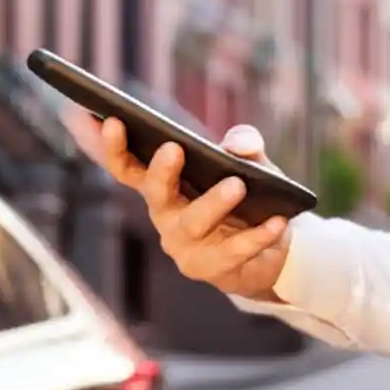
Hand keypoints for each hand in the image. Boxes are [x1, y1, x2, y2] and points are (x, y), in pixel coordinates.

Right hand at [74, 112, 290, 299]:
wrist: (272, 251)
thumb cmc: (251, 198)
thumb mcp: (251, 164)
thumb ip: (245, 144)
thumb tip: (238, 144)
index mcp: (162, 186)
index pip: (128, 167)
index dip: (115, 146)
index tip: (112, 120)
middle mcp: (164, 215)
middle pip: (154, 193)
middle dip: (161, 172)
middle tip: (174, 148)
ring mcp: (183, 245)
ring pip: (192, 224)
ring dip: (213, 203)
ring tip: (238, 184)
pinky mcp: (210, 268)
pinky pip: (232, 251)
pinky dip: (256, 236)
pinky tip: (277, 221)